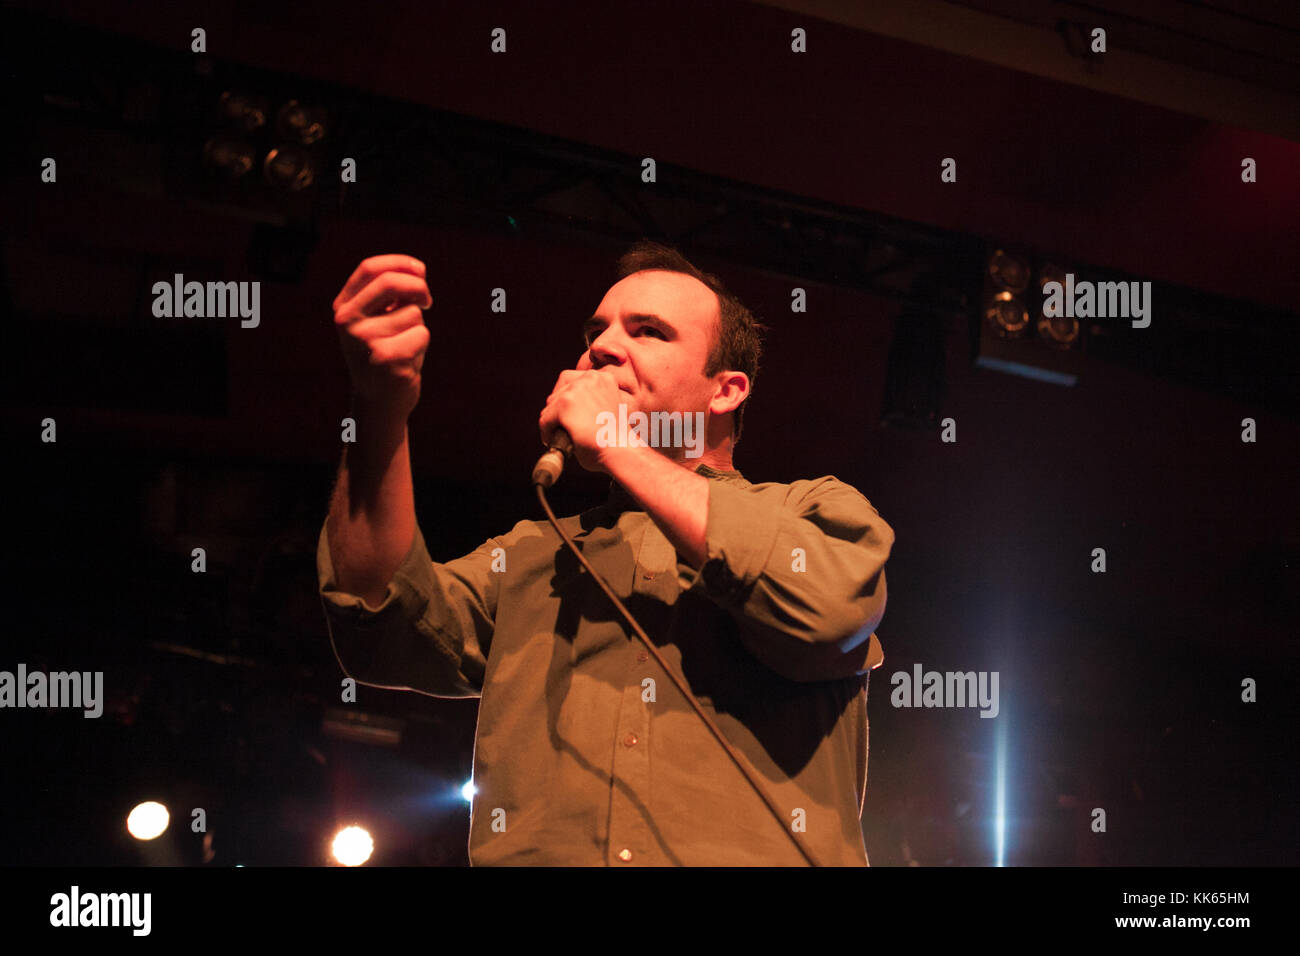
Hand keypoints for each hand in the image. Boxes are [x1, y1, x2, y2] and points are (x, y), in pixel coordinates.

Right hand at [333, 255, 431, 417]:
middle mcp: (347, 322)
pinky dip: (422, 345)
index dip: (400, 262)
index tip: (420, 270)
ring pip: (412, 313)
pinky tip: (408, 361)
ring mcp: (365, 341)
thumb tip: (417, 272)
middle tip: (428, 300)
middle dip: (418, 286)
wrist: (379, 402)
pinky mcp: (387, 359)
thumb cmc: (384, 354)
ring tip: (405, 347)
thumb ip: (391, 296)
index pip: (369, 269)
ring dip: (418, 327)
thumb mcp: (379, 321)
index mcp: (343, 308)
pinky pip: (421, 334)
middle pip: (390, 283)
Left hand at [538, 367, 627, 473]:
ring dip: (552, 422)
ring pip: (550, 406)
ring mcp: (576, 390)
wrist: (621, 453)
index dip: (566, 398)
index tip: (568, 414)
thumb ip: (591, 402)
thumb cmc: (618, 440)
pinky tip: (556, 443)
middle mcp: (590, 378)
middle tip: (562, 427)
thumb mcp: (608, 410)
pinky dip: (547, 433)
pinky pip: (544, 420)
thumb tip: (570, 410)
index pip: (572, 380)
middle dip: (557, 410)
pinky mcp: (564, 404)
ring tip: (562, 437)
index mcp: (604, 378)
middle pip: (558, 391)